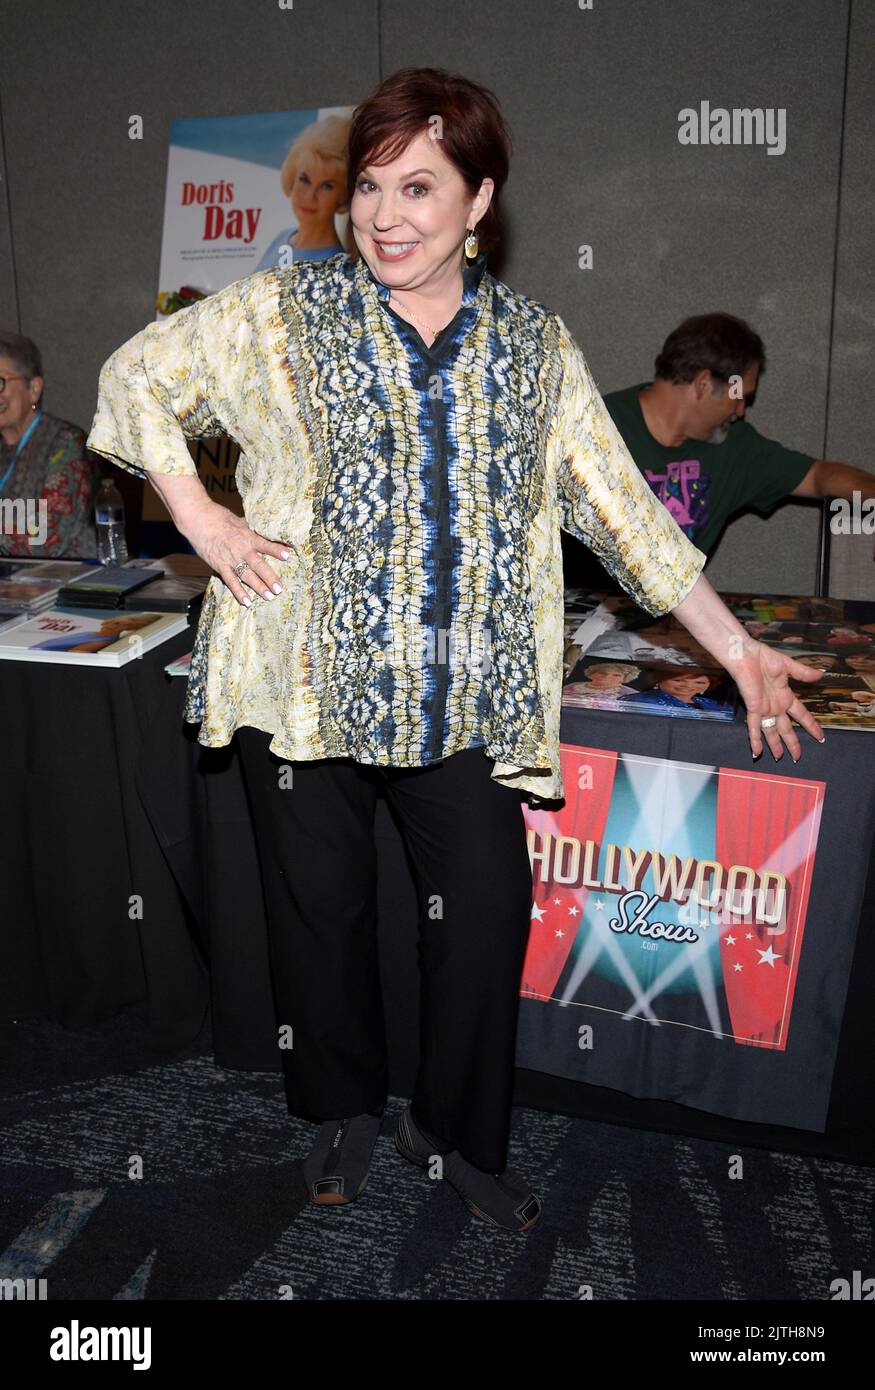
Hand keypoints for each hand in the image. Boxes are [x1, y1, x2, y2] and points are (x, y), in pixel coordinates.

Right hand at [180, 500, 293, 606]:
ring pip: (247, 576)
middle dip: (270, 578)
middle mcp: (241, 550)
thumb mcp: (239, 521)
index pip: (265, 544)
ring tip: (269, 596)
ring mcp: (231, 559)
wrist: (197, 520)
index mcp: (248, 536)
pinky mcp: (220, 566)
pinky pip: (231, 581)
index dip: (276, 550)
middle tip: (280, 589)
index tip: (288, 555)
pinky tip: (247, 602)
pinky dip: (239, 592)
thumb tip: (263, 534)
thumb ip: (251, 531)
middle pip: (259, 566)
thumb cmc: (219, 517)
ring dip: (259, 587)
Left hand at [733, 641, 825, 760]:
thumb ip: (803, 673)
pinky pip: (754, 727)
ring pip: (771, 731)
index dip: (810, 726)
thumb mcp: (788, 665)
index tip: (820, 737)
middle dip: (792, 743)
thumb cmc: (763, 657)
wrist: (746, 654)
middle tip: (797, 757)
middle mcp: (775, 705)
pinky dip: (755, 740)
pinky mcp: (753, 707)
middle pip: (786, 729)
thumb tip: (821, 675)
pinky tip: (757, 752)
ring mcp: (764, 708)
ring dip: (775, 745)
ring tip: (780, 758)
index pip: (801, 715)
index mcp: (785, 696)